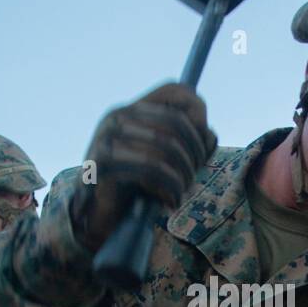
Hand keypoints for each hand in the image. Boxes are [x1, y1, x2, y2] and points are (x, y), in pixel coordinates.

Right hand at [71, 83, 216, 251]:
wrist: (98, 216)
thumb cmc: (134, 187)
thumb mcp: (163, 161)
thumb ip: (188, 144)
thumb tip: (209, 135)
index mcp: (133, 109)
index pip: (176, 90)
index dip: (198, 113)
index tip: (201, 146)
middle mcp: (117, 115)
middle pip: (176, 121)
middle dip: (195, 152)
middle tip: (194, 178)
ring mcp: (106, 136)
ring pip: (165, 145)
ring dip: (184, 174)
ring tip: (183, 192)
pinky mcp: (101, 162)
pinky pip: (150, 167)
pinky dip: (170, 186)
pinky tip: (171, 202)